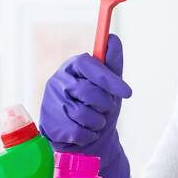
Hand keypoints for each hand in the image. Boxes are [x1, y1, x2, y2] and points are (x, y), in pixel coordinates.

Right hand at [40, 33, 131, 177]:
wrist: (86, 138)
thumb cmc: (99, 106)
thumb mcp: (109, 85)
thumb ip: (112, 63)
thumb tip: (113, 39)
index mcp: (73, 67)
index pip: (88, 64)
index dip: (109, 79)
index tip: (128, 93)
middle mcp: (58, 81)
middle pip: (89, 91)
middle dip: (105, 104)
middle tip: (105, 108)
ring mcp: (50, 102)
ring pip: (83, 113)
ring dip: (98, 121)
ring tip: (95, 121)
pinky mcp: (49, 123)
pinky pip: (78, 131)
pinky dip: (88, 135)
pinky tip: (85, 132)